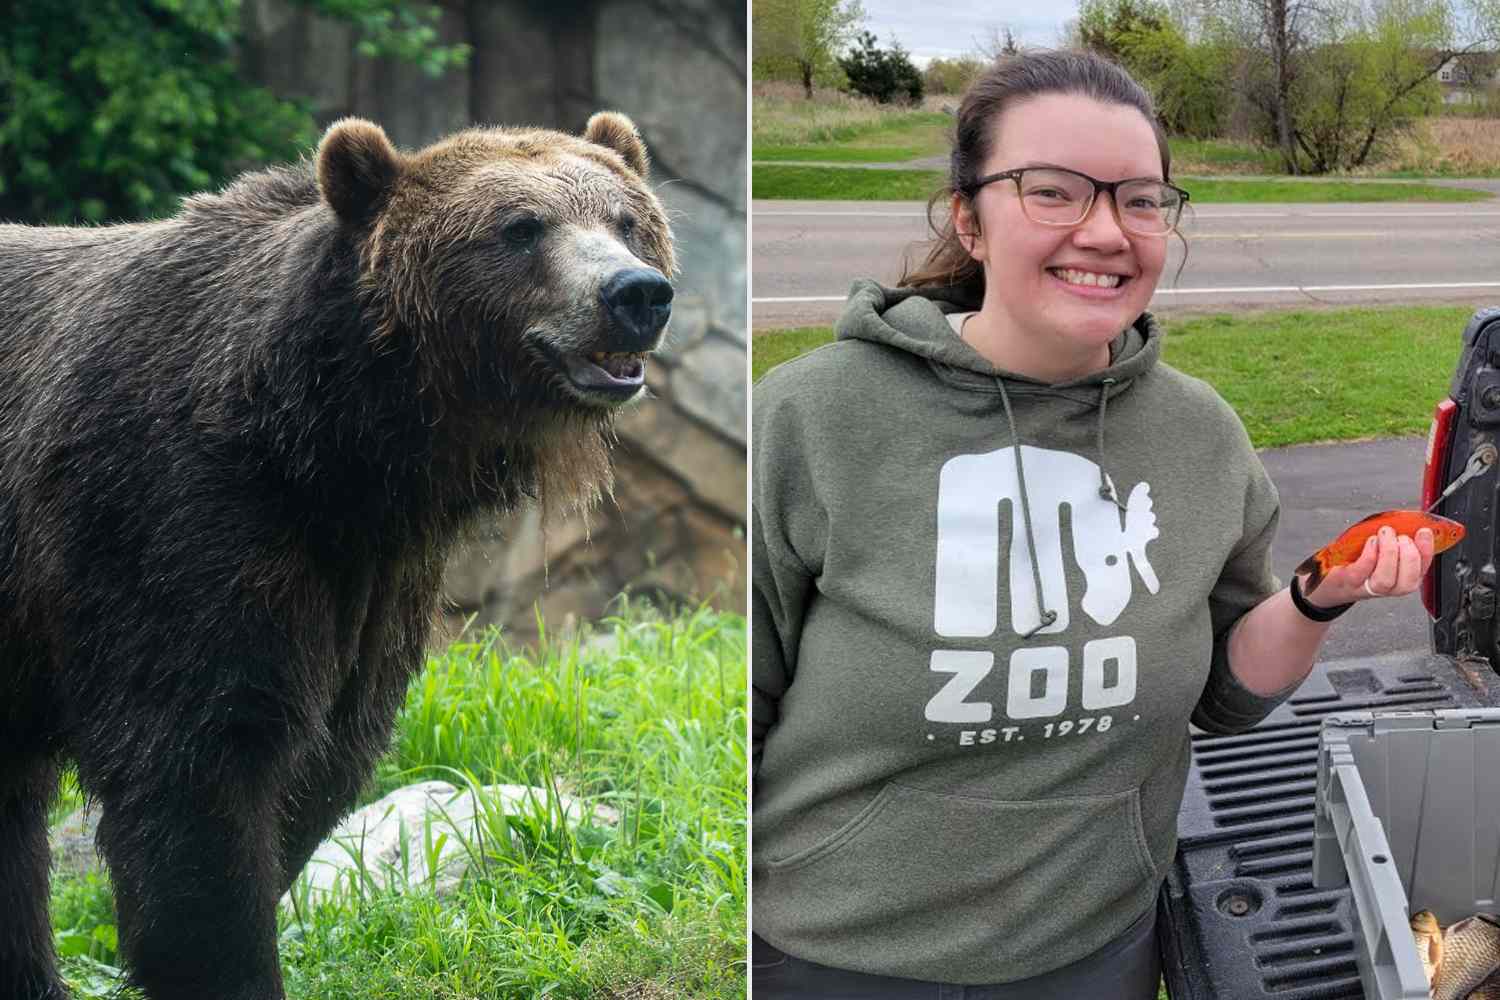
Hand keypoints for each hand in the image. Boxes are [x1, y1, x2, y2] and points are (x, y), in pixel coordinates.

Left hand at [1305, 526, 1435, 606]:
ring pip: (1385, 579)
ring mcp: (1364, 586)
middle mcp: (1383, 587)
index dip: (1426, 553)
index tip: (1424, 533)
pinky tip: (1371, 541)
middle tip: (1402, 537)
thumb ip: (1393, 541)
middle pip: (1407, 583)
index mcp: (1396, 578)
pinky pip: (1362, 571)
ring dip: (1389, 553)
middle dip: (1410, 557)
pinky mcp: (1347, 581)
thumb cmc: (1351, 563)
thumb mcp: (1376, 551)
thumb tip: (1407, 522)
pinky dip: (1370, 555)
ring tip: (1385, 533)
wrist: (1320, 582)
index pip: (1420, 572)